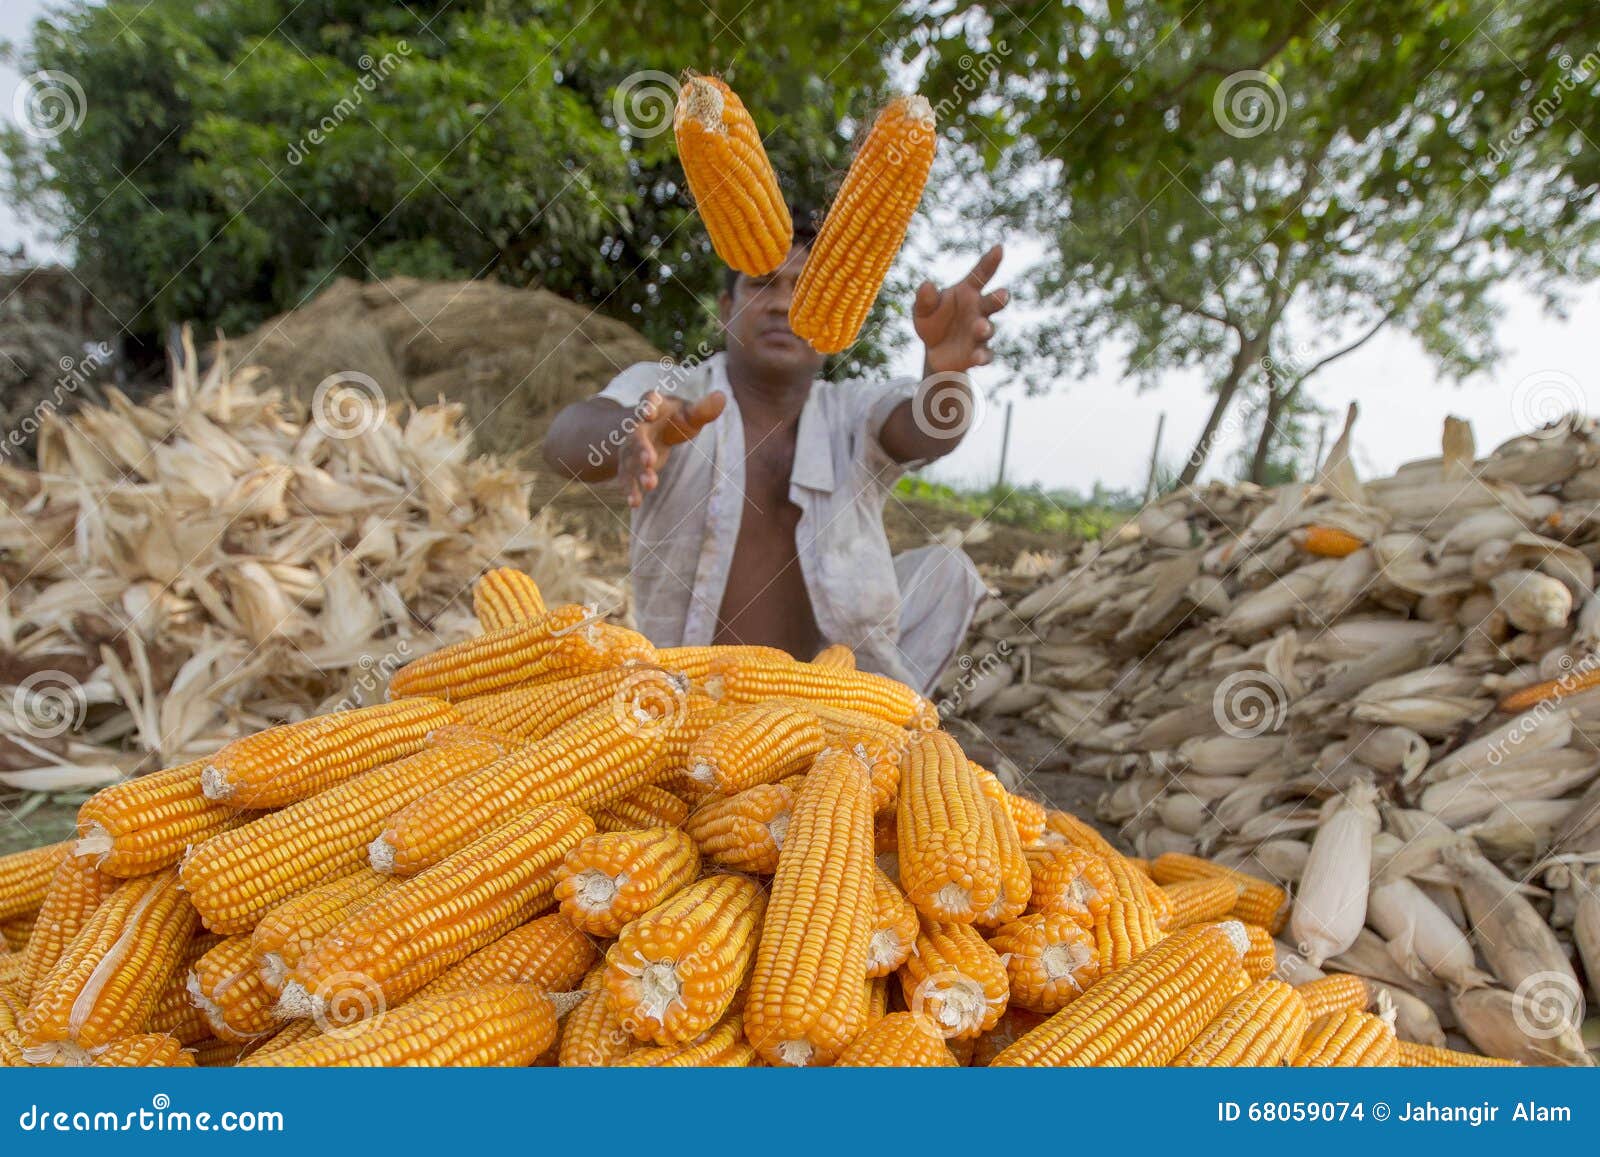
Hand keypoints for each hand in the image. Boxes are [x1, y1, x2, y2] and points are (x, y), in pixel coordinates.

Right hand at [618, 389, 725, 506]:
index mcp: (652, 406)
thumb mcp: (689, 413)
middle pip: (636, 436)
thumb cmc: (674, 419)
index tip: (649, 411)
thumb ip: (703, 409)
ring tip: (650, 484)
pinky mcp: (630, 466)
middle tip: (649, 460)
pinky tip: (635, 502)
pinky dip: (631, 490)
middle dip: (642, 448)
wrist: (651, 429)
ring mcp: (630, 448)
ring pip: (632, 460)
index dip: (648, 405)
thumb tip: (722, 397)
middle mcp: (636, 427)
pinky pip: (628, 478)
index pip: (647, 401)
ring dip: (639, 472)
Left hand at [914, 244, 1008, 377]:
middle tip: (1003, 294)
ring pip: (988, 328)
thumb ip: (925, 298)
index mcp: (967, 292)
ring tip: (981, 327)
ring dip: (985, 328)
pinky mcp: (978, 353)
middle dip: (1000, 298)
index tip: (999, 248)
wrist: (933, 352)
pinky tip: (977, 358)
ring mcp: (980, 332)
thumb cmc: (932, 322)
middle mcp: (978, 310)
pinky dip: (982, 356)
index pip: (981, 274)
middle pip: (993, 302)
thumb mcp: (922, 310)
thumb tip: (926, 284)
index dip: (990, 261)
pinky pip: (985, 354)